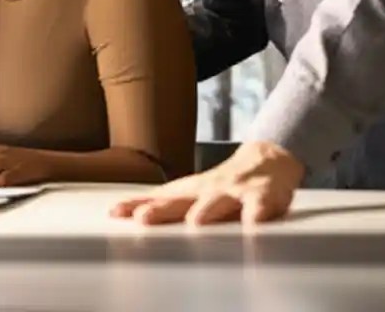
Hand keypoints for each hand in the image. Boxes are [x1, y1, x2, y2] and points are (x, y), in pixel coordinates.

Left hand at [110, 140, 305, 225]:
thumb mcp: (192, 194)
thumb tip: (121, 212)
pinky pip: (260, 205)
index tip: (115, 213)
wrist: (268, 159)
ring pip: (219, 199)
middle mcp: (208, 190)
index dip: (136, 205)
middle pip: (181, 200)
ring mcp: (234, 191)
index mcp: (189, 192)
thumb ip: (163, 205)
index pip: (158, 199)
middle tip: (143, 218)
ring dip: (206, 209)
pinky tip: (251, 225)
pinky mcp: (263, 195)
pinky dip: (256, 214)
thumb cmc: (223, 186)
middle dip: (162, 209)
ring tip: (195, 221)